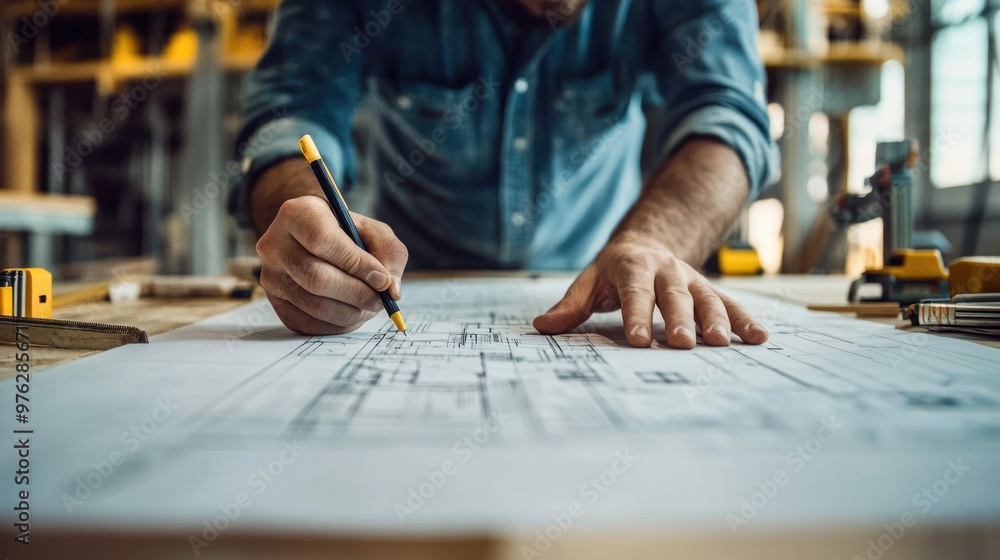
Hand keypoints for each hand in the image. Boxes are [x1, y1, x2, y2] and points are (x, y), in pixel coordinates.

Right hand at [255, 195, 407, 334]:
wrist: (314, 243)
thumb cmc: (347, 235)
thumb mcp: (373, 231)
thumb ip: (390, 253)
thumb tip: (390, 289)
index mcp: (296, 214)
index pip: (322, 240)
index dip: (357, 264)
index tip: (381, 278)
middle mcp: (274, 245)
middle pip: (316, 277)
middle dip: (358, 293)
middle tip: (380, 299)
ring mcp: (271, 276)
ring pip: (315, 305)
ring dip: (352, 312)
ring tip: (369, 305)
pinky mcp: (276, 304)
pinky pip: (309, 324)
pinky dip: (338, 324)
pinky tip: (351, 312)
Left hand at [532, 237, 767, 348]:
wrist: (648, 242)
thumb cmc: (613, 271)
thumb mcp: (589, 282)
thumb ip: (570, 306)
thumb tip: (543, 327)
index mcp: (633, 266)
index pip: (635, 292)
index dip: (637, 315)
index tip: (639, 340)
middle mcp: (666, 270)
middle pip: (675, 294)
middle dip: (679, 319)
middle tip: (681, 344)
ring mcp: (691, 278)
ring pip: (706, 297)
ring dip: (717, 319)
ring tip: (721, 343)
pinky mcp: (709, 290)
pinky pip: (729, 303)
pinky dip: (745, 320)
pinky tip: (759, 338)